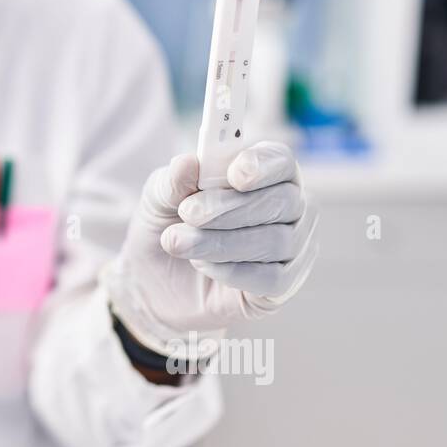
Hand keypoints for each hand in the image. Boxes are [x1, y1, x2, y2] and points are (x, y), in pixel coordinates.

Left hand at [103, 141, 318, 353]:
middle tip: (188, 213)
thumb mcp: (158, 198)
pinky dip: (233, 271)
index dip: (263, 165)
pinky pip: (273, 279)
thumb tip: (187, 163)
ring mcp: (291, 249)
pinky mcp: (282, 286)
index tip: (235, 174)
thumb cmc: (168, 225)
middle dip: (231, 207)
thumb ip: (173, 180)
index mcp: (263, 172)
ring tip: (178, 241)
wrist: (154, 280)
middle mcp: (288, 208)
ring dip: (221, 242)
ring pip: (277, 241)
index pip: (281, 160)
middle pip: (283, 200)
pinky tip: (202, 265)